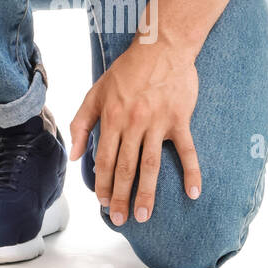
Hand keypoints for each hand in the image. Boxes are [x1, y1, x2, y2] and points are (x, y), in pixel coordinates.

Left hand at [69, 39, 200, 225]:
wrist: (160, 47)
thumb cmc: (126, 71)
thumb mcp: (96, 92)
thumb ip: (82, 122)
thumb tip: (75, 154)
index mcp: (112, 117)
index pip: (105, 158)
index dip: (103, 183)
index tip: (102, 203)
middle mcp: (134, 123)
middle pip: (126, 167)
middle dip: (121, 196)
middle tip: (120, 220)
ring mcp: (158, 123)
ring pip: (151, 164)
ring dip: (148, 192)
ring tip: (143, 215)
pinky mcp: (180, 120)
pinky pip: (187, 151)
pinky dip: (192, 172)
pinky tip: (193, 194)